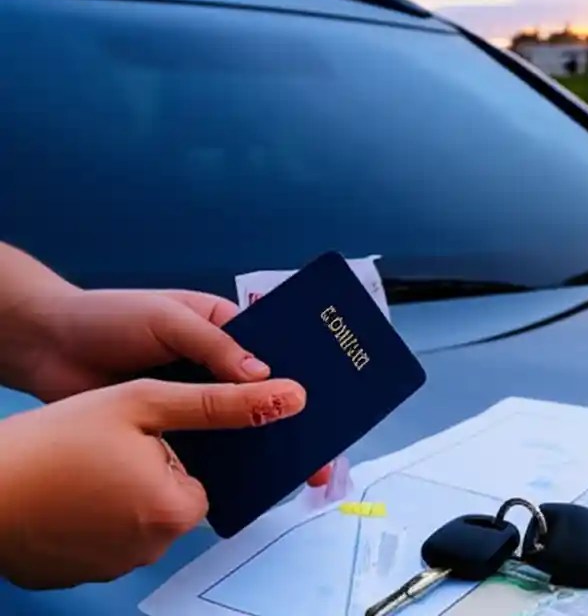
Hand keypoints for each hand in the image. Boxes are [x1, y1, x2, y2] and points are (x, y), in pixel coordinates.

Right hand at [0, 377, 304, 589]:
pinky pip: (100, 537)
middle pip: (172, 498)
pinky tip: (64, 490)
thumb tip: (290, 399)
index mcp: (178, 508)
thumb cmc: (51, 443)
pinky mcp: (75, 572)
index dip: (175, 447)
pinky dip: (88, 516)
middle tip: (106, 445)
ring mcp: (111, 565)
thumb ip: (218, 404)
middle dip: (148, 469)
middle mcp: (152, 547)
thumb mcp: (143, 403)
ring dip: (118, 491)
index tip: (142, 432)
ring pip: (135, 517)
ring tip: (80, 465)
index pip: (206, 476)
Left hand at [7, 288, 332, 486]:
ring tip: (294, 474)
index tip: (328, 398)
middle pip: (263, 396)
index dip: (302, 374)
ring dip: (262, 448)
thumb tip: (265, 377)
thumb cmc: (109, 317)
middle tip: (322, 453)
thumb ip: (215, 345)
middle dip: (293, 422)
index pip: (275, 351)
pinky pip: (204, 450)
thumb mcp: (169, 318)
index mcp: (224, 330)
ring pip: (237, 427)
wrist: (46, 346)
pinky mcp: (168, 431)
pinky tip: (246, 483)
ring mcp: (193, 401)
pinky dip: (223, 466)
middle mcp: (215, 368)